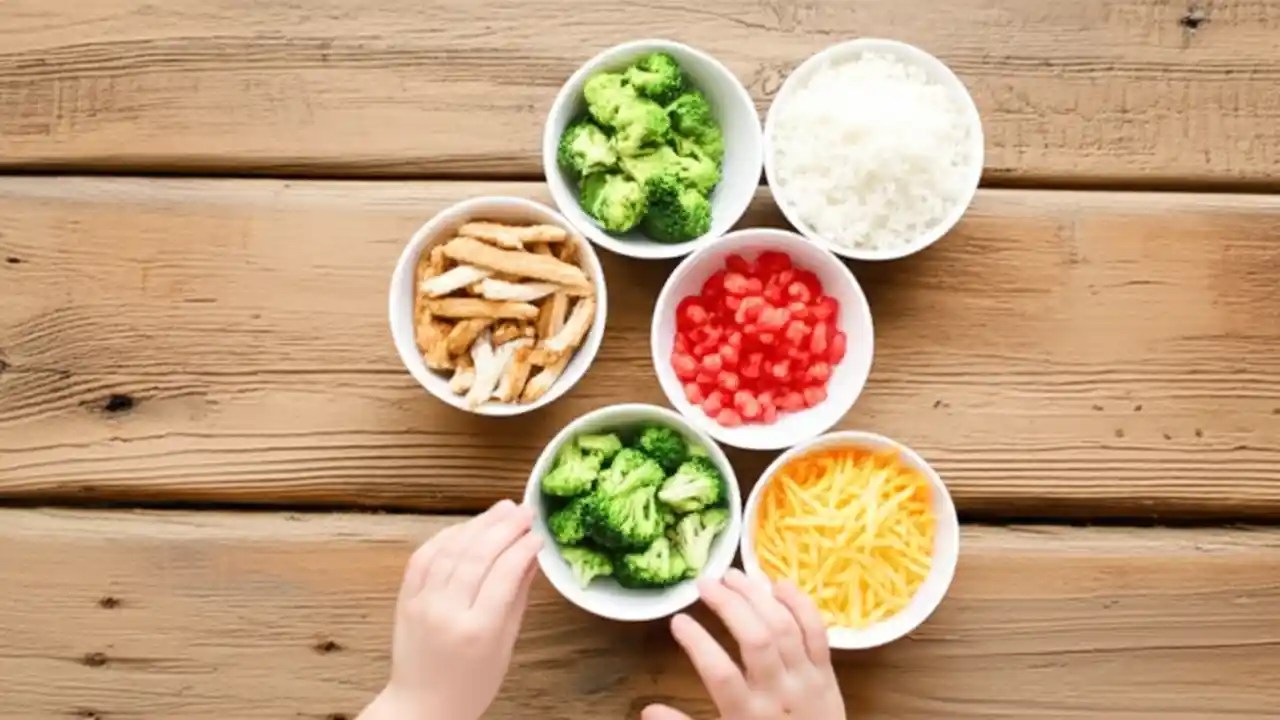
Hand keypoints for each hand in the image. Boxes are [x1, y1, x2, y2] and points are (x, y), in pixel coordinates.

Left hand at [360, 500, 542, 719]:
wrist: (422, 707)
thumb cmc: (471, 684)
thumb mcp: (505, 645)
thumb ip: (517, 598)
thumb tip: (531, 557)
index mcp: (478, 630)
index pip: (504, 574)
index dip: (524, 548)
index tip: (538, 534)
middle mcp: (447, 612)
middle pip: (478, 555)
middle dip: (504, 527)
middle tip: (524, 510)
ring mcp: (422, 603)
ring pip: (451, 550)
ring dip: (478, 524)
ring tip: (501, 509)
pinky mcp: (405, 599)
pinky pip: (424, 556)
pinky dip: (447, 536)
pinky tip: (467, 527)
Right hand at [644, 569, 845, 719]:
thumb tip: (647, 710)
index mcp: (747, 716)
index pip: (720, 673)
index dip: (698, 643)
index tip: (678, 620)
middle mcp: (778, 692)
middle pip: (756, 640)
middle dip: (729, 606)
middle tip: (705, 583)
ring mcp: (806, 679)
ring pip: (784, 628)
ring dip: (757, 596)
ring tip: (733, 575)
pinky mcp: (827, 672)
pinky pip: (817, 632)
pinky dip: (800, 604)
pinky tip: (779, 585)